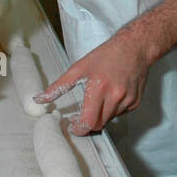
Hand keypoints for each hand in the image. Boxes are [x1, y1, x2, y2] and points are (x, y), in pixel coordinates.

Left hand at [35, 30, 151, 134]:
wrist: (134, 47)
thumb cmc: (107, 55)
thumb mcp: (79, 68)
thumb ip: (59, 86)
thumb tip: (41, 99)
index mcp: (99, 87)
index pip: (88, 121)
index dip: (79, 129)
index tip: (74, 126)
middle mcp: (115, 96)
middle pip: (98, 124)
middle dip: (88, 122)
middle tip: (81, 115)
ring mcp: (127, 100)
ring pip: (109, 120)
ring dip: (101, 115)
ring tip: (99, 98)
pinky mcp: (135, 102)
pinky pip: (120, 114)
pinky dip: (113, 109)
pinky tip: (112, 95)